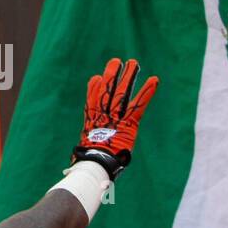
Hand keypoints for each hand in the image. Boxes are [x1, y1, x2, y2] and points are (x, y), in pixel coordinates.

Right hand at [71, 57, 158, 179]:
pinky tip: (154, 80)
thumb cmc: (89, 162)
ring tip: (132, 62)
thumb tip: (72, 166)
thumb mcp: (84, 155)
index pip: (93, 102)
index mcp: (92, 122)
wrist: (96, 161)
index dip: (94, 89)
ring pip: (121, 92)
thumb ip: (83, 154)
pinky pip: (138, 104)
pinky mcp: (129, 122)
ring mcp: (115, 116)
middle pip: (108, 91)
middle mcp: (103, 115)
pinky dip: (146, 92)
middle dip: (112, 76)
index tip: (96, 78)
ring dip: (128, 77)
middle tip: (116, 62)